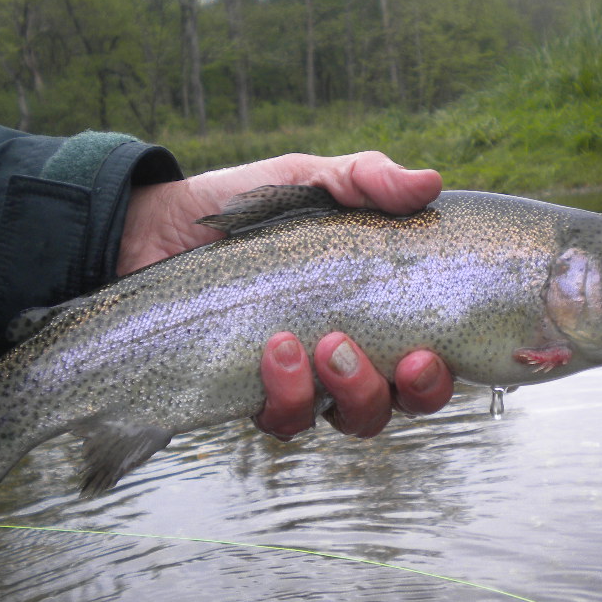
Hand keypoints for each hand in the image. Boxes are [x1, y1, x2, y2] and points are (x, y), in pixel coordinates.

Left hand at [117, 150, 453, 438]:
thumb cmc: (248, 210)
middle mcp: (350, 355)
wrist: (159, 230)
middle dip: (403, 391)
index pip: (430, 358)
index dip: (442, 372)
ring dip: (348, 392)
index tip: (430, 352)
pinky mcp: (256, 394)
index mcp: (377, 310)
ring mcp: (305, 380)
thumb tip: (430, 182)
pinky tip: (272, 351)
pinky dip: (288, 395)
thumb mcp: (308, 181)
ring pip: (352, 419)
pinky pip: (286, 421)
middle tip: (368, 345)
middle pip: (401, 402)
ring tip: (315, 343)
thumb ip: (365, 180)